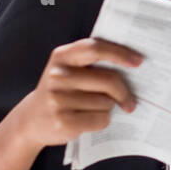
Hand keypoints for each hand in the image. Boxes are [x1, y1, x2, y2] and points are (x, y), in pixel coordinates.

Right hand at [18, 37, 144, 148]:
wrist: (31, 119)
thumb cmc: (61, 92)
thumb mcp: (68, 70)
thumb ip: (91, 62)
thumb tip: (132, 63)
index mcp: (61, 57)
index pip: (95, 48)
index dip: (120, 53)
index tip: (138, 61)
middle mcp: (57, 75)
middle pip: (108, 80)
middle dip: (124, 92)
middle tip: (131, 102)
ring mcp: (58, 99)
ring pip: (106, 102)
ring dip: (109, 108)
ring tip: (96, 110)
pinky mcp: (63, 121)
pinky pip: (100, 119)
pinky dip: (103, 121)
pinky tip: (91, 120)